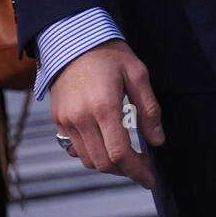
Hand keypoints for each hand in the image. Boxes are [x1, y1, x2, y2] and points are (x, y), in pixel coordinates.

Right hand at [50, 40, 163, 188]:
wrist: (72, 39)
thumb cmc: (109, 54)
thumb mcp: (137, 73)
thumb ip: (149, 109)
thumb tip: (157, 140)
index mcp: (104, 106)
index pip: (120, 153)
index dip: (137, 169)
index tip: (149, 177)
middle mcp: (81, 119)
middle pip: (103, 163)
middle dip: (125, 171)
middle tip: (142, 167)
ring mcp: (66, 121)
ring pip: (88, 160)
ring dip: (109, 165)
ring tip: (126, 157)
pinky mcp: (58, 120)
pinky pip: (74, 149)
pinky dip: (92, 154)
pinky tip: (106, 145)